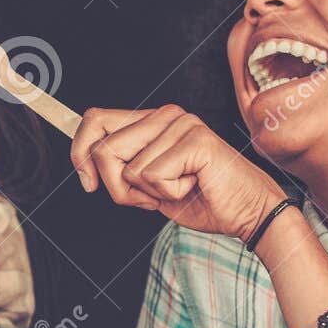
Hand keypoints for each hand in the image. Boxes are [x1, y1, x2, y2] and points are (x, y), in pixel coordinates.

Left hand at [71, 105, 287, 241]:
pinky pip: (152, 176)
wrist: (247, 213)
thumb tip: (86, 162)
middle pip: (103, 149)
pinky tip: (193, 186)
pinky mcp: (194, 139)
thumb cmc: (201, 200)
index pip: (96, 119)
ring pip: (126, 167)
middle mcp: (166, 114)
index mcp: (152, 120)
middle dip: (116, 187)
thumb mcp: (148, 185)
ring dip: (146, 193)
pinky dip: (168, 194)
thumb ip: (121, 168)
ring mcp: (181, 124)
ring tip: (178, 189)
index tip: (87, 181)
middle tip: (149, 198)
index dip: (80, 150)